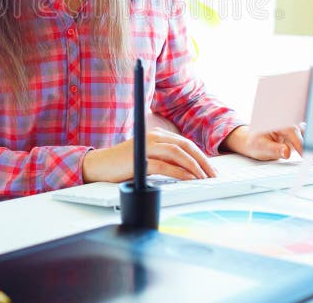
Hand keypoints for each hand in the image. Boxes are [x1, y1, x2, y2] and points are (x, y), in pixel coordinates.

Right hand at [82, 128, 216, 182]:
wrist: (99, 165)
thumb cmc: (123, 163)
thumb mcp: (148, 157)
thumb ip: (165, 159)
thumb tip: (187, 171)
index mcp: (157, 135)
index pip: (185, 143)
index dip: (201, 156)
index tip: (211, 170)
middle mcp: (153, 136)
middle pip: (185, 145)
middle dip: (202, 161)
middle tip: (213, 175)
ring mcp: (146, 146)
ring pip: (177, 153)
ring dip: (194, 166)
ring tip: (204, 178)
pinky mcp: (139, 159)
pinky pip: (164, 164)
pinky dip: (179, 172)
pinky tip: (188, 179)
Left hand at [221, 124, 312, 164]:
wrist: (252, 141)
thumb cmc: (255, 142)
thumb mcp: (259, 146)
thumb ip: (273, 149)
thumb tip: (286, 152)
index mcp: (279, 122)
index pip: (293, 132)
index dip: (302, 145)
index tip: (308, 156)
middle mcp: (289, 123)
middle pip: (305, 133)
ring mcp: (295, 129)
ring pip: (310, 137)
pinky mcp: (299, 136)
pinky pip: (309, 141)